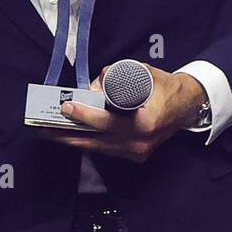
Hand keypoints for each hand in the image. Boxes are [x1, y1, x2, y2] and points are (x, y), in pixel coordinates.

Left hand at [37, 67, 206, 161]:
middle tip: (44, 128)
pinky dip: (89, 143)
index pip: (107, 121)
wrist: (188, 105)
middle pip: (96, 140)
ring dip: (74, 141)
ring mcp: (138, 153)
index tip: (65, 106)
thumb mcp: (141, 74)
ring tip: (50, 134)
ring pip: (98, 148)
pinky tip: (71, 138)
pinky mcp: (135, 157)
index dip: (84, 114)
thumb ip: (114, 79)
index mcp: (145, 123)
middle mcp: (140, 143)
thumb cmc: (163, 87)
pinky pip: (106, 150)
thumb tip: (88, 88)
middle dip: (67, 134)